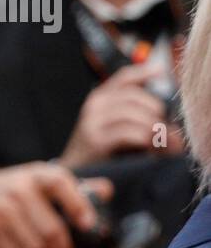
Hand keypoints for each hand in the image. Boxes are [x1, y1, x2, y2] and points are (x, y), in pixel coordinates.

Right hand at [0, 162, 113, 247]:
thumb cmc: (8, 193)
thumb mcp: (34, 181)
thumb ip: (70, 188)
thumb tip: (106, 191)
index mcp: (36, 175)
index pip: (61, 183)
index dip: (78, 205)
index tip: (88, 226)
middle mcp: (19, 190)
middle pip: (52, 230)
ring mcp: (2, 211)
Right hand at [59, 62, 182, 168]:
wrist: (75, 175)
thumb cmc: (100, 153)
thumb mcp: (115, 128)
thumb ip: (138, 118)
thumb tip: (171, 127)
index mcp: (99, 99)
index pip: (124, 78)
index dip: (143, 72)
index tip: (160, 71)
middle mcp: (94, 106)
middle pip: (136, 97)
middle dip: (156, 114)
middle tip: (165, 132)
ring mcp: (93, 122)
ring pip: (137, 116)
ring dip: (154, 130)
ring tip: (160, 145)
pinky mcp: (96, 140)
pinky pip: (132, 134)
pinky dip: (146, 142)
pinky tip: (148, 150)